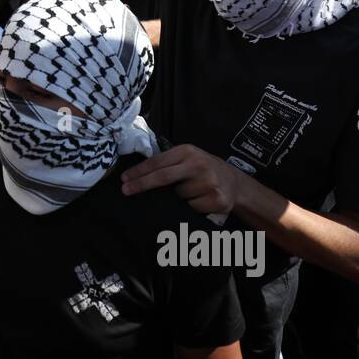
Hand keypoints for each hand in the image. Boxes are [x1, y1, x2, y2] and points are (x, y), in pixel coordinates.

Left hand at [120, 144, 242, 216]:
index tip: (124, 179)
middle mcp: (198, 165)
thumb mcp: (187, 158)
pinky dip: (189, 207)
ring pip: (177, 196)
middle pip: (162, 177)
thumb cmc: (203, 169)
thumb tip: (137, 175)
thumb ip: (168, 162)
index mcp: (187, 151)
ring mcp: (208, 182)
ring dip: (175, 198)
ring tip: (188, 192)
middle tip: (125, 191)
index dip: (138, 171)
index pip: (157, 162)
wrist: (234, 183)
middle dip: (141, 184)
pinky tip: (198, 200)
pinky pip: (190, 207)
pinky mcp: (216, 200)